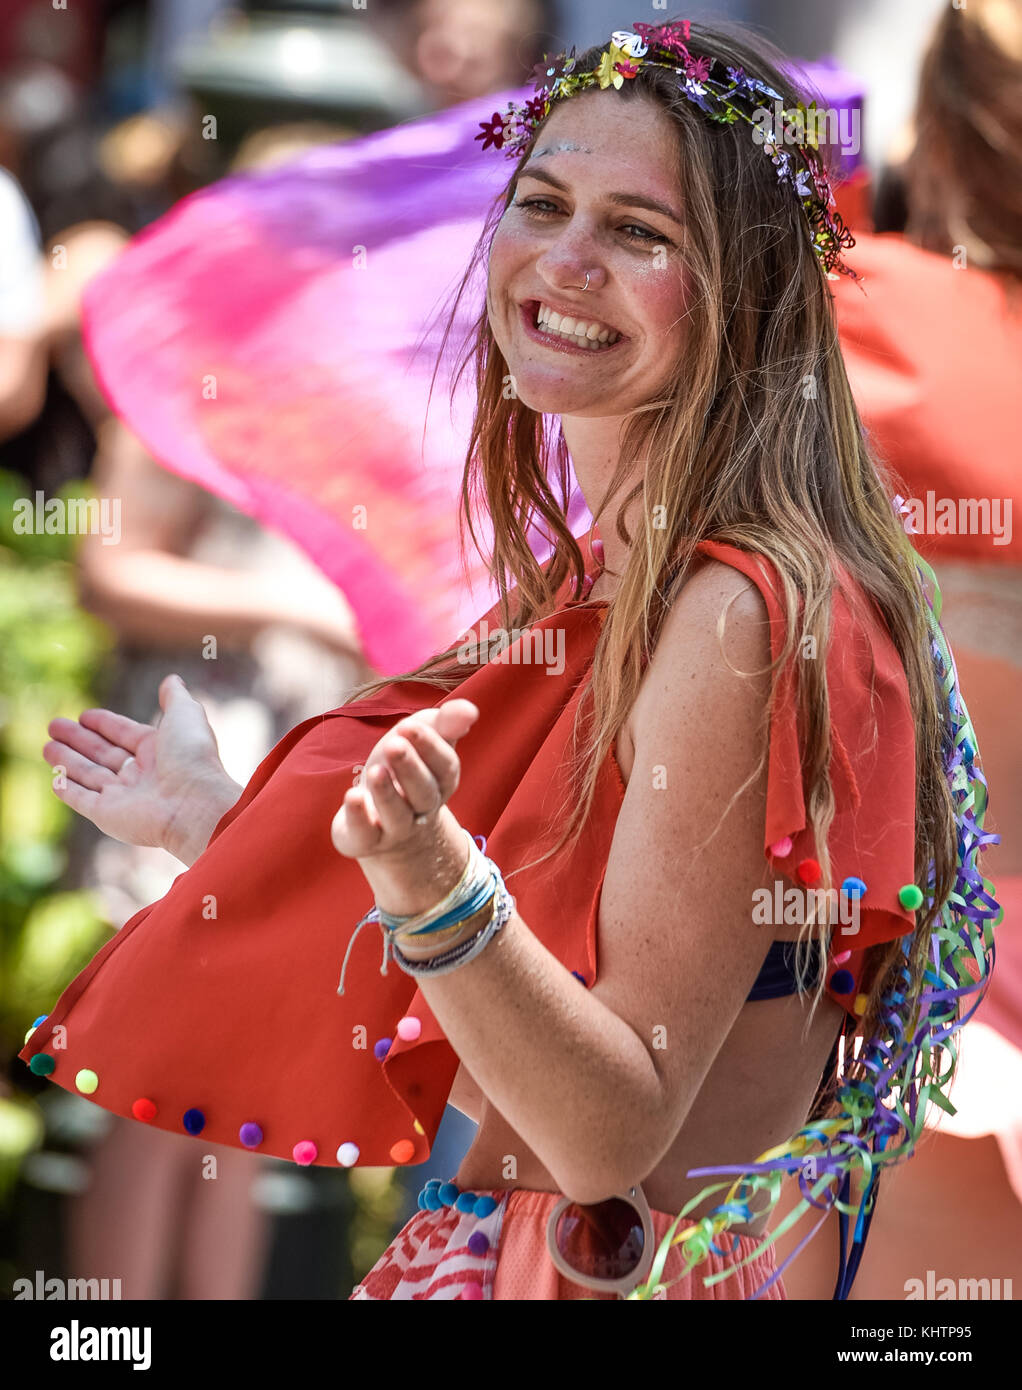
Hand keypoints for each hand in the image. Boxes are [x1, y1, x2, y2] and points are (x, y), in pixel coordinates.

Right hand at [43, 674, 240, 860]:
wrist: (194, 805)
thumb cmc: (192, 757)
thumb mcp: (186, 715)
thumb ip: (175, 697)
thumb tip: (172, 679)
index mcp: (158, 751)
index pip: (124, 734)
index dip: (104, 724)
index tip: (84, 715)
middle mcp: (141, 775)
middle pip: (102, 753)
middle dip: (78, 739)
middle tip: (54, 725)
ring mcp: (123, 797)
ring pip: (89, 775)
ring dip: (67, 760)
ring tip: (46, 746)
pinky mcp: (108, 816)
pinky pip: (83, 801)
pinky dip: (68, 791)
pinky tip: (54, 779)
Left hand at [330, 699, 478, 863]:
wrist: (384, 822)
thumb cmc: (405, 770)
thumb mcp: (422, 739)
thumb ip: (445, 723)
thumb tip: (470, 709)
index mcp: (441, 782)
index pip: (444, 766)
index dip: (429, 746)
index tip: (408, 726)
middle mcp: (422, 808)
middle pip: (423, 792)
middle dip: (410, 768)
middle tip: (393, 744)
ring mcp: (395, 828)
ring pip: (397, 815)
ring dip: (386, 793)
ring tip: (375, 770)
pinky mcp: (366, 840)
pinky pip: (365, 834)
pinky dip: (358, 817)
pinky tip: (352, 795)